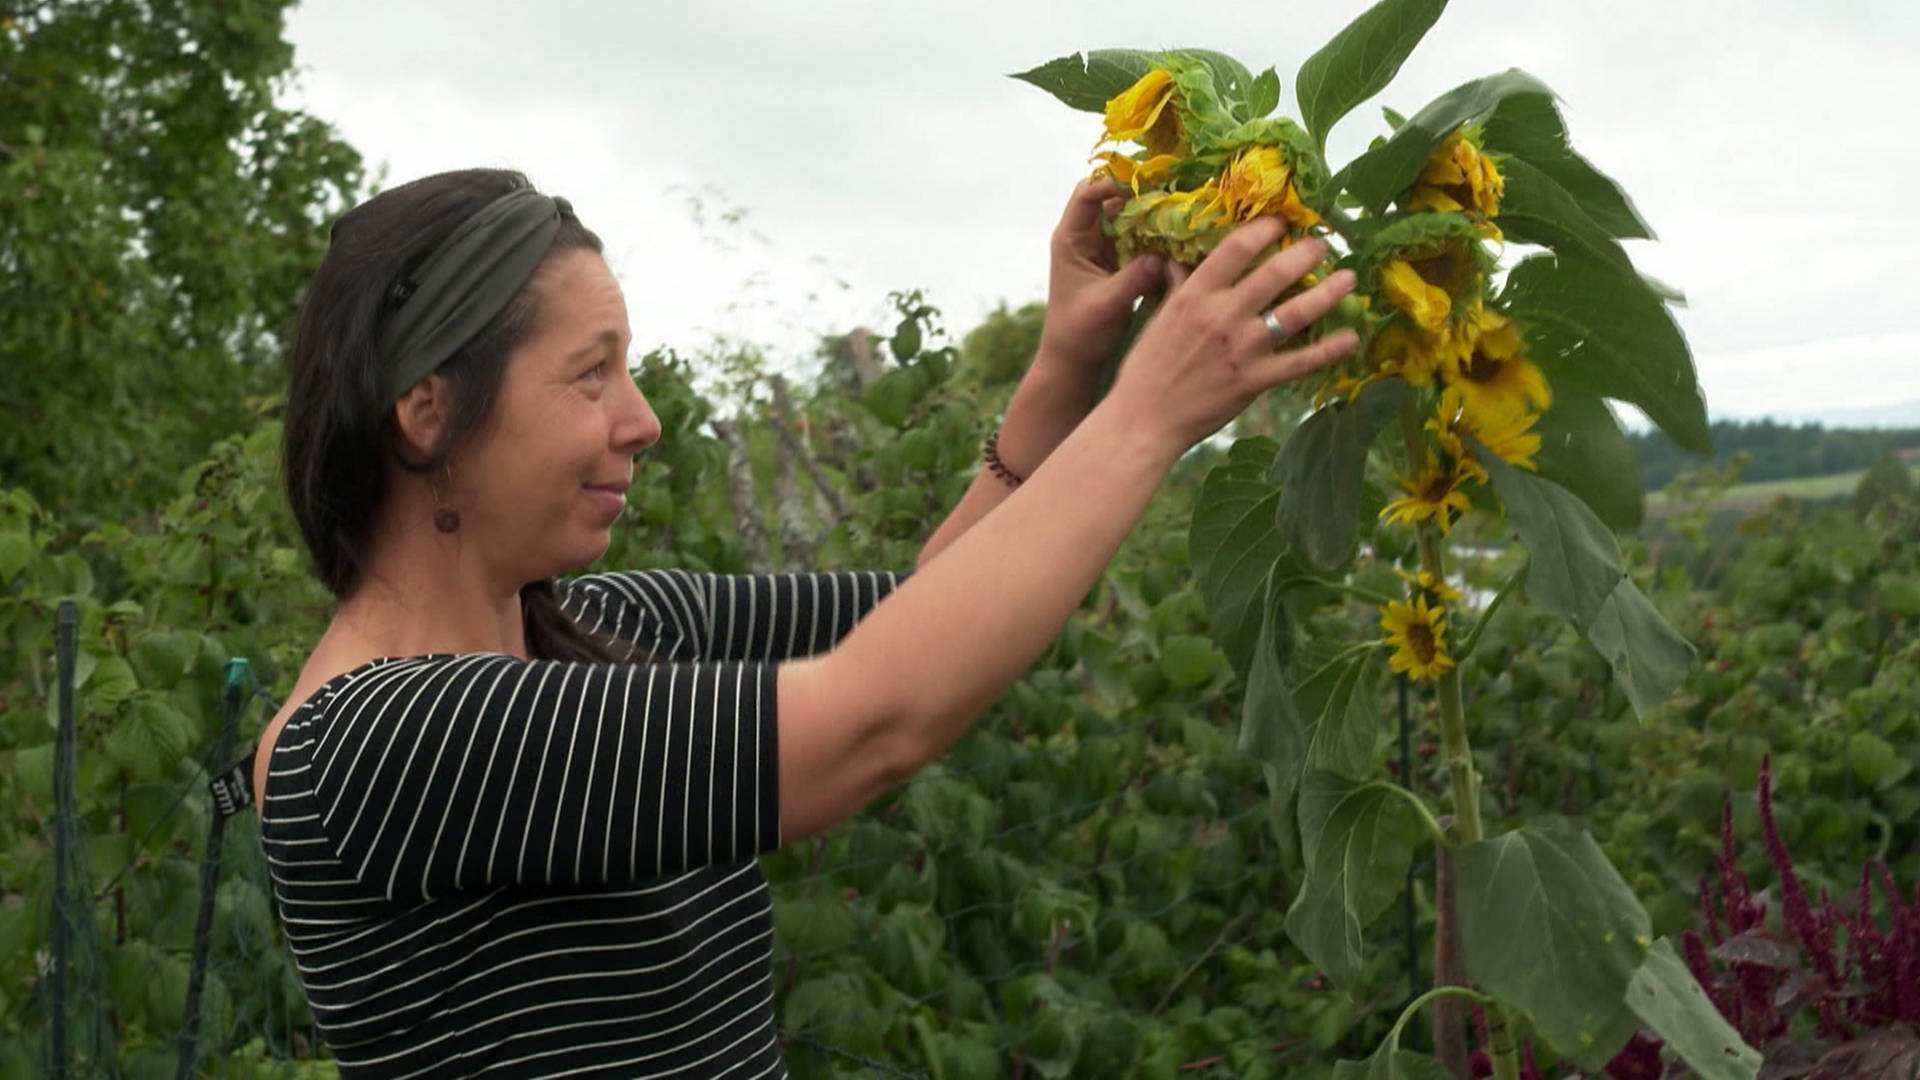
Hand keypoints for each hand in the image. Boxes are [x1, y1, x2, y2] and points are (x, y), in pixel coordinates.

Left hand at [1033, 178, 1167, 377]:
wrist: (1075, 359)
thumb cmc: (1079, 333)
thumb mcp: (1106, 306)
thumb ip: (1133, 279)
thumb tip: (1163, 257)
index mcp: (1071, 240)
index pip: (1086, 195)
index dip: (1111, 183)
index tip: (1142, 184)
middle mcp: (1086, 236)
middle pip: (1112, 197)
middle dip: (1140, 191)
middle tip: (1171, 190)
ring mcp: (1105, 247)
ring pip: (1131, 215)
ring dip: (1153, 212)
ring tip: (1182, 209)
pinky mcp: (1122, 260)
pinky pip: (1142, 236)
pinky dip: (1159, 234)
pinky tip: (1181, 235)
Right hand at [1108, 219, 1359, 451]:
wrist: (1144, 419)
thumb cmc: (1146, 368)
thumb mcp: (1159, 317)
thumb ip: (1178, 285)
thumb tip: (1179, 256)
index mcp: (1194, 296)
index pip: (1236, 249)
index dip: (1264, 229)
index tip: (1281, 222)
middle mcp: (1222, 316)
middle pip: (1274, 273)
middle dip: (1306, 253)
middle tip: (1324, 244)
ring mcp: (1242, 349)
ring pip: (1296, 313)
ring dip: (1328, 292)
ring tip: (1349, 278)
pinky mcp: (1255, 380)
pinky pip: (1301, 362)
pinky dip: (1330, 349)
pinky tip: (1351, 337)